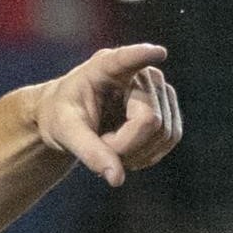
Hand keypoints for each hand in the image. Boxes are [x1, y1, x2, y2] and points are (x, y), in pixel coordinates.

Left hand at [32, 44, 182, 186]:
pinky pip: (171, 138)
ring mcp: (159, 88)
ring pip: (164, 132)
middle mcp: (140, 72)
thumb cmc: (61, 117)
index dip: (143, 56)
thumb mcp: (65, 134)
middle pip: (150, 120)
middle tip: (98, 145)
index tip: (157, 53)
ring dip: (135, 152)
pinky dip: (148, 154)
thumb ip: (89, 152)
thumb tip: (116, 179)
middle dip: (124, 145)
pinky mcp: (168, 106)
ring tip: (109, 145)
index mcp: (105, 67)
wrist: (70, 118)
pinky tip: (126, 151)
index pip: (127, 59)